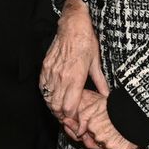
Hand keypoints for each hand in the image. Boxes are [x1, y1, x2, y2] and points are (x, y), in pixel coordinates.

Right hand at [40, 0, 107, 121]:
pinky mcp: (45, 67)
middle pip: (57, 107)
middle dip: (63, 117)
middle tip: (70, 120)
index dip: (73, 119)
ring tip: (61, 111)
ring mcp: (51, 72)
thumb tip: (106, 96)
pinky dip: (47, 96)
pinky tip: (52, 97)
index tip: (78, 123)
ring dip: (54, 108)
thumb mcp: (96, 62)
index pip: (70, 108)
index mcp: (75, 78)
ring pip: (48, 99)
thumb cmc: (86, 41)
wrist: (72, 24)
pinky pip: (42, 87)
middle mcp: (61, 77)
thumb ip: (100, 82)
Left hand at [77, 91, 136, 148]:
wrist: (136, 109)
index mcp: (92, 126)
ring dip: (113, 142)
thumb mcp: (95, 105)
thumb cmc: (117, 105)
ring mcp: (110, 145)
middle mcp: (99, 138)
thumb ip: (83, 117)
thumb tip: (79, 132)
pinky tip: (125, 137)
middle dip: (104, 136)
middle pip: (98, 141)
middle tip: (113, 127)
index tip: (103, 124)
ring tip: (120, 130)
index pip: (89, 133)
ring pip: (109, 147)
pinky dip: (122, 147)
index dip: (96, 129)